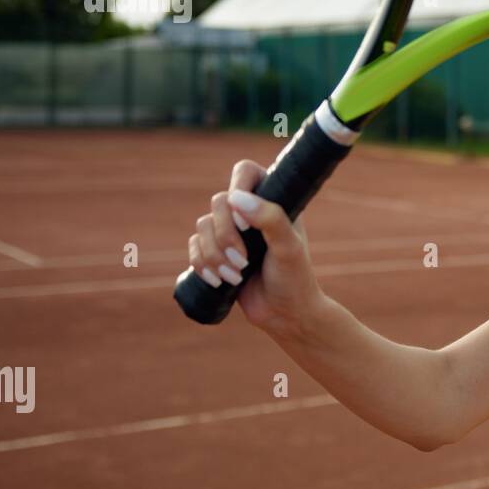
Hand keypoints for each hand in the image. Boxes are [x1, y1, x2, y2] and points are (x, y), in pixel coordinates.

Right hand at [186, 160, 328, 338]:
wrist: (285, 315)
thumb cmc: (294, 279)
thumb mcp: (288, 248)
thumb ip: (270, 219)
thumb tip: (236, 197)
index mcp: (273, 201)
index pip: (245, 172)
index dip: (237, 191)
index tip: (245, 226)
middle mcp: (251, 212)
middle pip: (218, 203)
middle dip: (224, 237)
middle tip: (243, 263)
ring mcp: (232, 233)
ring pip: (202, 226)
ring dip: (214, 255)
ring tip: (235, 277)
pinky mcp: (217, 253)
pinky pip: (194, 247)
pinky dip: (202, 264)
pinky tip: (219, 282)